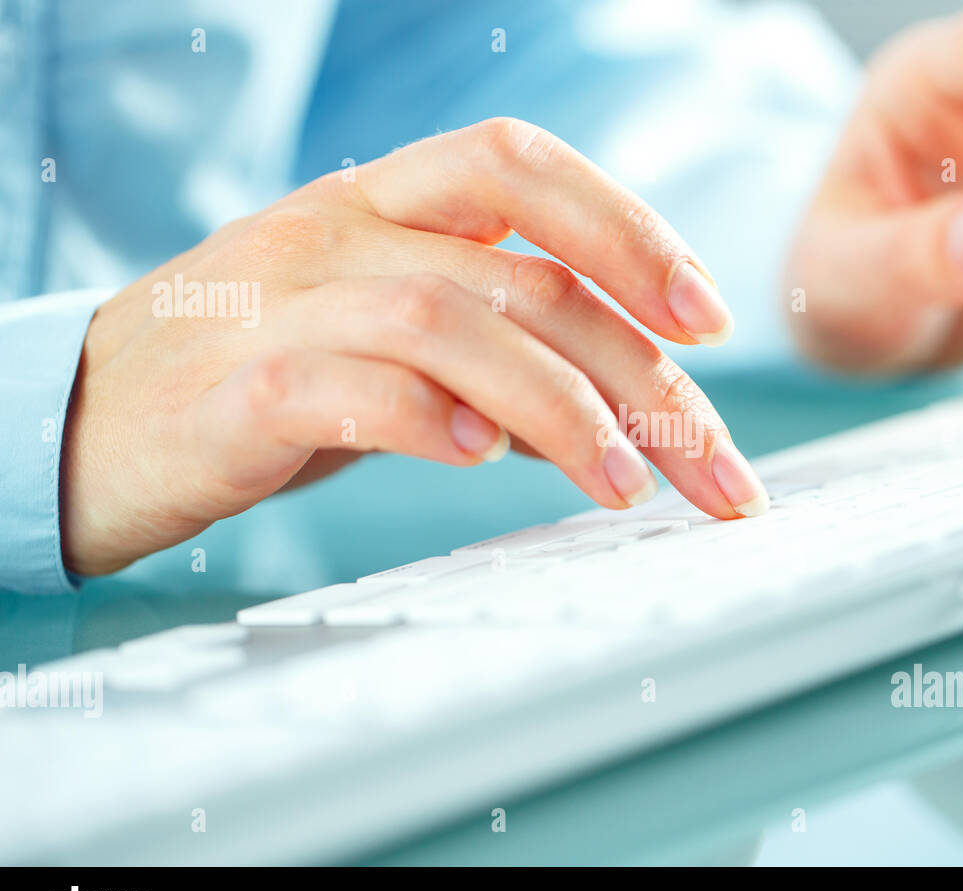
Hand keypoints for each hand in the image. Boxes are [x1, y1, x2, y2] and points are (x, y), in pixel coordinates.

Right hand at [62, 118, 768, 576]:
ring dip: (559, 408)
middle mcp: (340, 232)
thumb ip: (493, 337)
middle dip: (642, 376)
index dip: (629, 231)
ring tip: (622, 487)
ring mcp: (283, 302)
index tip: (710, 320)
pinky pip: (344, 384)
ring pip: (450, 320)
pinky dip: (426, 419)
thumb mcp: (384, 329)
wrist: (85, 416)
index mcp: (383, 201)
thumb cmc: (260, 370)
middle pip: (525, 276)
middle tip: (713, 466)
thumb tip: (623, 394)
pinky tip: (479, 460)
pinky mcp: (233, 387)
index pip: (523, 168)